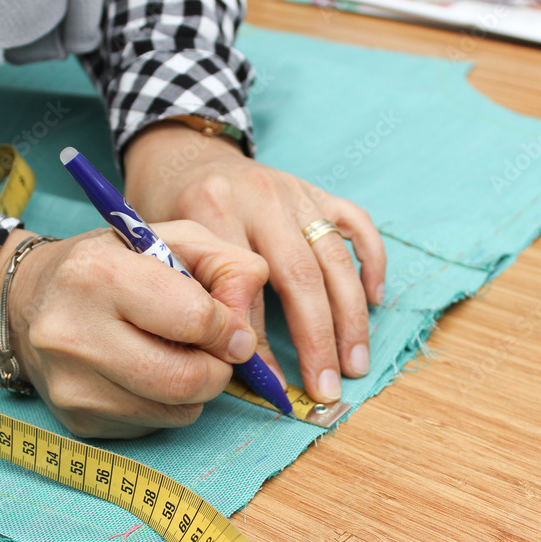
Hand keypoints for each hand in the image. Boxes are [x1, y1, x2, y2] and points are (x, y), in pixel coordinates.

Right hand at [0, 221, 268, 437]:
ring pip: (177, 411)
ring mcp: (72, 383)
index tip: (226, 325)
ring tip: (175, 355)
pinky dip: (166, 405)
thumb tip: (246, 336)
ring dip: (196, 389)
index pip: (195, 319)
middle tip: (213, 352)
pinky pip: (153, 425)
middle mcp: (74, 332)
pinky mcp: (77, 419)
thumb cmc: (115, 263)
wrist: (29, 299)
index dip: (226, 326)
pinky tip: (144, 375)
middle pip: (188, 379)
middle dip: (218, 369)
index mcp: (98, 273)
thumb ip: (228, 268)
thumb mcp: (174, 240)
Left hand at [123, 122, 387, 403]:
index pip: (245, 291)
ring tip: (355, 362)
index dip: (261, 346)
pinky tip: (374, 300)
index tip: (275, 389)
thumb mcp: (166, 247)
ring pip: (334, 258)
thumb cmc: (168, 209)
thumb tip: (237, 366)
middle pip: (300, 277)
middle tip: (328, 387)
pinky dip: (372, 261)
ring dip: (351, 317)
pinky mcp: (315, 190)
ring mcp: (294, 193)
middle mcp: (260, 199)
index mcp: (214, 211)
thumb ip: (197, 294)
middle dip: (319, 340)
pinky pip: (355, 223)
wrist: (183, 152)